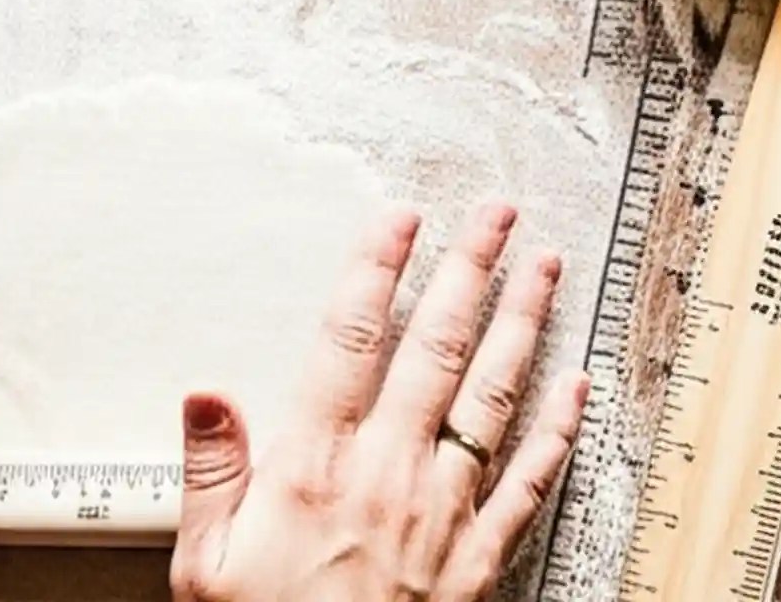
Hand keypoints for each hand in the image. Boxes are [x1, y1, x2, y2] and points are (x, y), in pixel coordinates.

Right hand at [171, 206, 587, 600]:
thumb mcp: (206, 562)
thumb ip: (210, 472)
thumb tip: (204, 395)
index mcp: (316, 466)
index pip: (349, 343)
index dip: (376, 273)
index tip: (398, 222)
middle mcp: (388, 474)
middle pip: (436, 349)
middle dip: (468, 271)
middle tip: (493, 217)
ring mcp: (443, 511)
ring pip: (493, 397)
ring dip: (523, 325)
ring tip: (542, 268)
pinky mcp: (480, 554)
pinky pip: (530, 479)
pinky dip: (560, 428)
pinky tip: (576, 383)